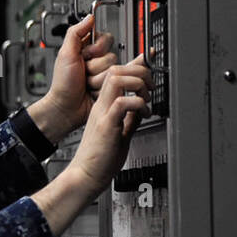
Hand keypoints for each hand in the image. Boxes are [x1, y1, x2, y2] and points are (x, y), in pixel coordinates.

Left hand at [40, 14, 117, 135]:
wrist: (65, 108)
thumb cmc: (62, 84)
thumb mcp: (65, 54)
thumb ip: (75, 33)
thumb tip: (89, 17)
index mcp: (87, 49)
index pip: (106, 39)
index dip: (97, 48)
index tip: (86, 55)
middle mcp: (97, 61)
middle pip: (111, 56)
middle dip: (95, 67)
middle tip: (83, 73)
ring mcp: (104, 75)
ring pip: (114, 71)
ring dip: (98, 79)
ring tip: (86, 84)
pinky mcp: (110, 87)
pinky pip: (117, 84)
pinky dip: (103, 88)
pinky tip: (93, 90)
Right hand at [68, 56, 151, 194]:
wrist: (86, 175)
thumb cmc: (100, 157)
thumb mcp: (121, 132)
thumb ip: (130, 118)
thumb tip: (141, 109)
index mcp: (104, 106)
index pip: (117, 74)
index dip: (136, 65)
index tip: (150, 61)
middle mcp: (102, 105)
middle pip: (116, 70)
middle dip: (140, 72)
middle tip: (150, 87)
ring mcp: (103, 113)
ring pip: (116, 79)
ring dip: (137, 83)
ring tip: (146, 98)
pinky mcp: (107, 125)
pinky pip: (122, 103)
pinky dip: (138, 103)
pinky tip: (143, 114)